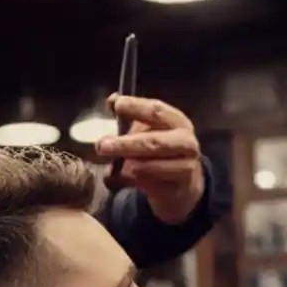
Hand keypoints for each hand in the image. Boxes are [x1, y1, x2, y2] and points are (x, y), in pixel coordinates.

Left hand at [96, 95, 204, 224]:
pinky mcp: (178, 187)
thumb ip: (130, 116)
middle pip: (152, 142)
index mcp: (176, 121)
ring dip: (125, 167)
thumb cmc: (159, 153)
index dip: (136, 106)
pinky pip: (147, 184)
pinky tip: (122, 179)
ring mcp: (186, 165)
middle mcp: (185, 141)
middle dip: (124, 144)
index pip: (156, 111)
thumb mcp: (146, 131)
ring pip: (147, 166)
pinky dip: (130, 182)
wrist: (180, 186)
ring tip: (112, 167)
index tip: (117, 105)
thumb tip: (112, 99)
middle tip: (101, 146)